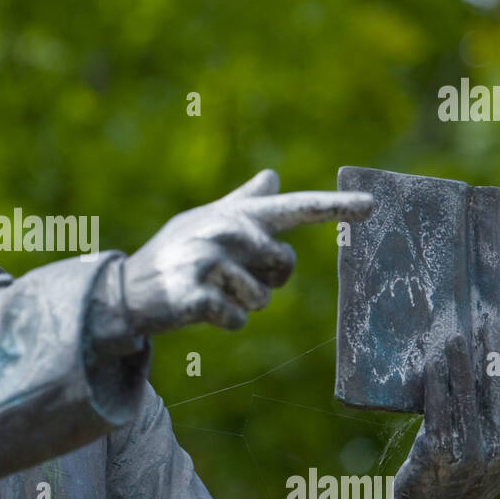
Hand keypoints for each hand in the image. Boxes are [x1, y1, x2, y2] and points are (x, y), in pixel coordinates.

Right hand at [119, 169, 372, 335]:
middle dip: (264, 280)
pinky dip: (223, 322)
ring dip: (240, 304)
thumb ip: (243, 202)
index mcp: (235, 215)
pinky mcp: (195, 295)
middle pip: (284, 266)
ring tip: (208, 291)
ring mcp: (208, 262)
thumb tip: (272, 176)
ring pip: (261, 299)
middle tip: (227, 277)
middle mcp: (225, 231)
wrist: (127, 290)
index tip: (372, 205)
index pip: (294, 206)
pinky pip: (237, 319)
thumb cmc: (173, 254)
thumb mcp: (206, 221)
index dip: (335, 206)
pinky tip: (198, 310)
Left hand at [392, 322, 499, 498]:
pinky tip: (433, 362)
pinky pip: (438, 407)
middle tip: (485, 323)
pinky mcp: (439, 451)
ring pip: (467, 395)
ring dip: (461, 360)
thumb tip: (491, 383)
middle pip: (497, 391)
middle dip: (491, 353)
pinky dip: (436, 381)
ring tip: (455, 335)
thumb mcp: (487, 464)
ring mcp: (469, 453)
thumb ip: (495, 433)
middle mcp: (498, 454)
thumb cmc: (454, 484)